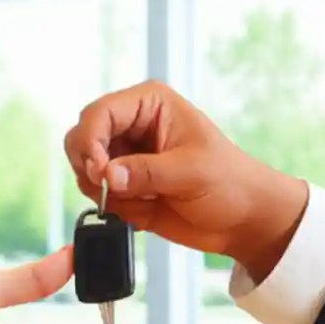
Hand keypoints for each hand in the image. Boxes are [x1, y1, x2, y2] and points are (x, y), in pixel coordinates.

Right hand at [64, 79, 309, 280]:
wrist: (242, 219)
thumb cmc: (229, 183)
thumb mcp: (191, 173)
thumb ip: (146, 172)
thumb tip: (107, 176)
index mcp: (149, 104)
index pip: (100, 113)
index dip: (90, 141)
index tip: (99, 171)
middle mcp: (132, 126)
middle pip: (82, 137)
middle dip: (90, 166)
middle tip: (109, 190)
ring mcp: (126, 156)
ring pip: (85, 168)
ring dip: (103, 190)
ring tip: (143, 199)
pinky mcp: (125, 185)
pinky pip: (97, 194)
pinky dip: (113, 206)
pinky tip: (144, 209)